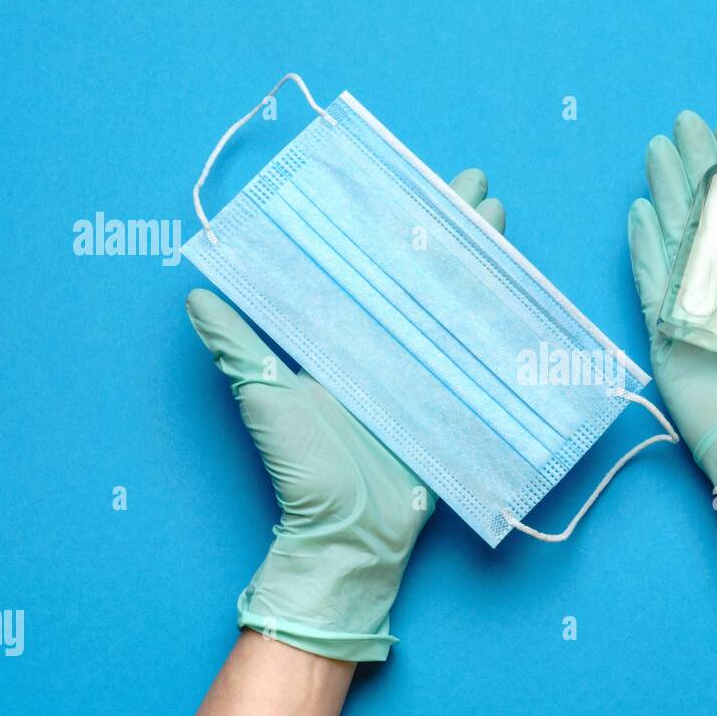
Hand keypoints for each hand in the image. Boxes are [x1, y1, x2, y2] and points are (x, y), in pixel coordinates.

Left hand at [187, 169, 505, 661]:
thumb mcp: (264, 398)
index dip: (395, 225)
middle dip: (453, 229)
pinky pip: (480, 355)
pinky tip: (520, 292)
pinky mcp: (455, 402)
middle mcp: (391, 347)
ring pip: (459, 306)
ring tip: (502, 222)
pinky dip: (499, 325)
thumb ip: (237, 347)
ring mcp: (428, 373)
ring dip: (482, 265)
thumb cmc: (302, 468)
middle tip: (478, 185)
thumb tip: (197, 293)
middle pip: (427, 276)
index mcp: (347, 337)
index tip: (412, 182)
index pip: (376, 267)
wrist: (349, 534)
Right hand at [628, 112, 716, 658]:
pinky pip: (656, 288)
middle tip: (685, 123)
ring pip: (682, 241)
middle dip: (700, 169)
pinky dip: (647, 252)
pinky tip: (639, 215)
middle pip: (714, 217)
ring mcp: (702, 314)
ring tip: (656, 152)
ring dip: (670, 196)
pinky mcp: (672, 341)